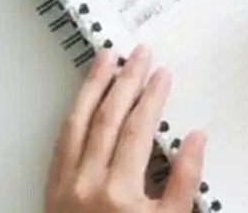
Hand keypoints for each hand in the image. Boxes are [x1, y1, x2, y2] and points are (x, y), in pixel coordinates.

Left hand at [46, 46, 205, 212]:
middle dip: (125, 80)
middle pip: (108, 117)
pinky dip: (73, 113)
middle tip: (138, 54)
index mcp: (120, 192)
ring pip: (77, 121)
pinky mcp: (51, 189)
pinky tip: (82, 98)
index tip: (161, 75)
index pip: (138, 128)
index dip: (151, 97)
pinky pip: (61, 139)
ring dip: (92, 86)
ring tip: (105, 59)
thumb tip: (196, 139)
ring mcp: (65, 184)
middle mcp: (87, 183)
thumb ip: (184, 181)